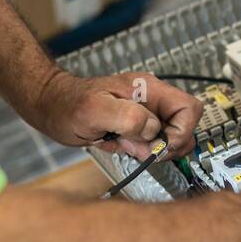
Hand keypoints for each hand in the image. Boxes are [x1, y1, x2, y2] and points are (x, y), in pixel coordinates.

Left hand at [28, 70, 203, 158]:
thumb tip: (153, 129)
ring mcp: (145, 113)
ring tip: (129, 146)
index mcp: (149, 90)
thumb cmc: (67, 104)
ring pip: (170, 137)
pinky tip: (122, 146)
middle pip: (185, 125)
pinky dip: (140, 151)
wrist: (51, 106)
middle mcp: (152, 100)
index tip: (161, 145)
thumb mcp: (95, 109)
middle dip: (169, 144)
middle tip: (144, 150)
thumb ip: (128, 117)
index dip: (181, 131)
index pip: (189, 108)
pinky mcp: (136, 126)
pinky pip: (151, 143)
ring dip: (153, 149)